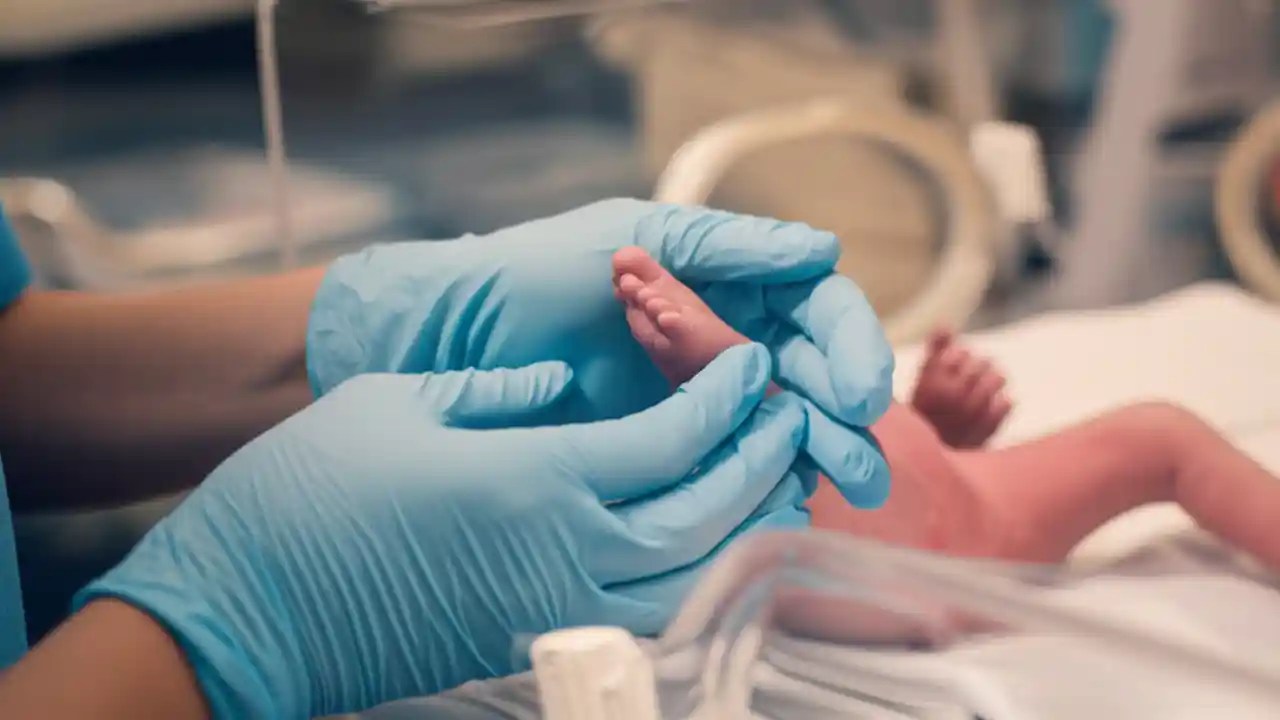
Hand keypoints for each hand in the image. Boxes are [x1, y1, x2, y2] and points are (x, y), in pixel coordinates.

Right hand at [75, 344, 809, 717]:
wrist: (250, 610)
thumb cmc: (310, 492)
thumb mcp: (406, 404)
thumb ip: (504, 387)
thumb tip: (561, 381)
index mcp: (538, 478)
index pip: (677, 441)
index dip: (727, 400)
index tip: (753, 365)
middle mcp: (566, 550)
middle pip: (709, 514)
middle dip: (760, 460)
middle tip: (784, 416)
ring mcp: (556, 605)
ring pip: (693, 576)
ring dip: (743, 523)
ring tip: (765, 477)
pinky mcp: (535, 639)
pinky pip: (649, 611)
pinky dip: (694, 573)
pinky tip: (701, 539)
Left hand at [308, 199, 893, 506]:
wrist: (454, 334)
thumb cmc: (535, 272)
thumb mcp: (636, 241)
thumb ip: (729, 248)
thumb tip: (825, 249)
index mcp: (727, 281)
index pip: (814, 311)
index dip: (849, 346)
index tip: (860, 388)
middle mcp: (725, 338)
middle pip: (812, 376)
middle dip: (844, 417)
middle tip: (859, 462)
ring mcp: (699, 396)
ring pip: (784, 425)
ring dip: (821, 455)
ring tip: (846, 491)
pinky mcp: (669, 444)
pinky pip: (732, 461)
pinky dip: (766, 480)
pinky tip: (786, 502)